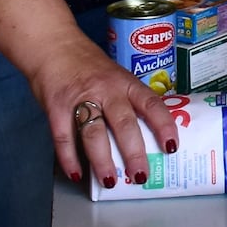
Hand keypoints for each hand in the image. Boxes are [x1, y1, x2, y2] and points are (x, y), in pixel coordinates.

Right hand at [30, 40, 180, 188]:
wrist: (54, 46)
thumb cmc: (90, 67)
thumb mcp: (117, 77)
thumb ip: (129, 101)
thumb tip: (148, 136)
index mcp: (126, 83)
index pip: (151, 104)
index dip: (163, 126)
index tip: (171, 147)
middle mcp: (106, 90)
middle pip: (124, 123)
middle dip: (134, 152)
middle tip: (141, 176)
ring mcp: (80, 98)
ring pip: (94, 133)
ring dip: (103, 160)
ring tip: (110, 181)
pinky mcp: (56, 107)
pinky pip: (63, 137)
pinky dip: (69, 158)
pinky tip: (77, 174)